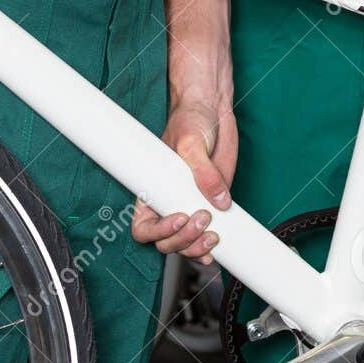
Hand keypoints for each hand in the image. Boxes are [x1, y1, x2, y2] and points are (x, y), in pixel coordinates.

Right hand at [131, 100, 237, 262]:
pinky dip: (209, 249)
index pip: (143, 225)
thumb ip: (204, 172)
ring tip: (213, 233)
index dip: (158, 231)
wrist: (213, 111)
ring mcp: (191, 205)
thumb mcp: (192, 142)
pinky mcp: (212, 205)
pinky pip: (205, 237)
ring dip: (197, 247)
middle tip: (203, 217)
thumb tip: (220, 201)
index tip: (178, 217)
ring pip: (185, 244)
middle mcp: (170, 201)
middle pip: (165, 241)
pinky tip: (217, 251)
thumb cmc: (190, 120)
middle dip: (183, 239)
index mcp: (153, 189)